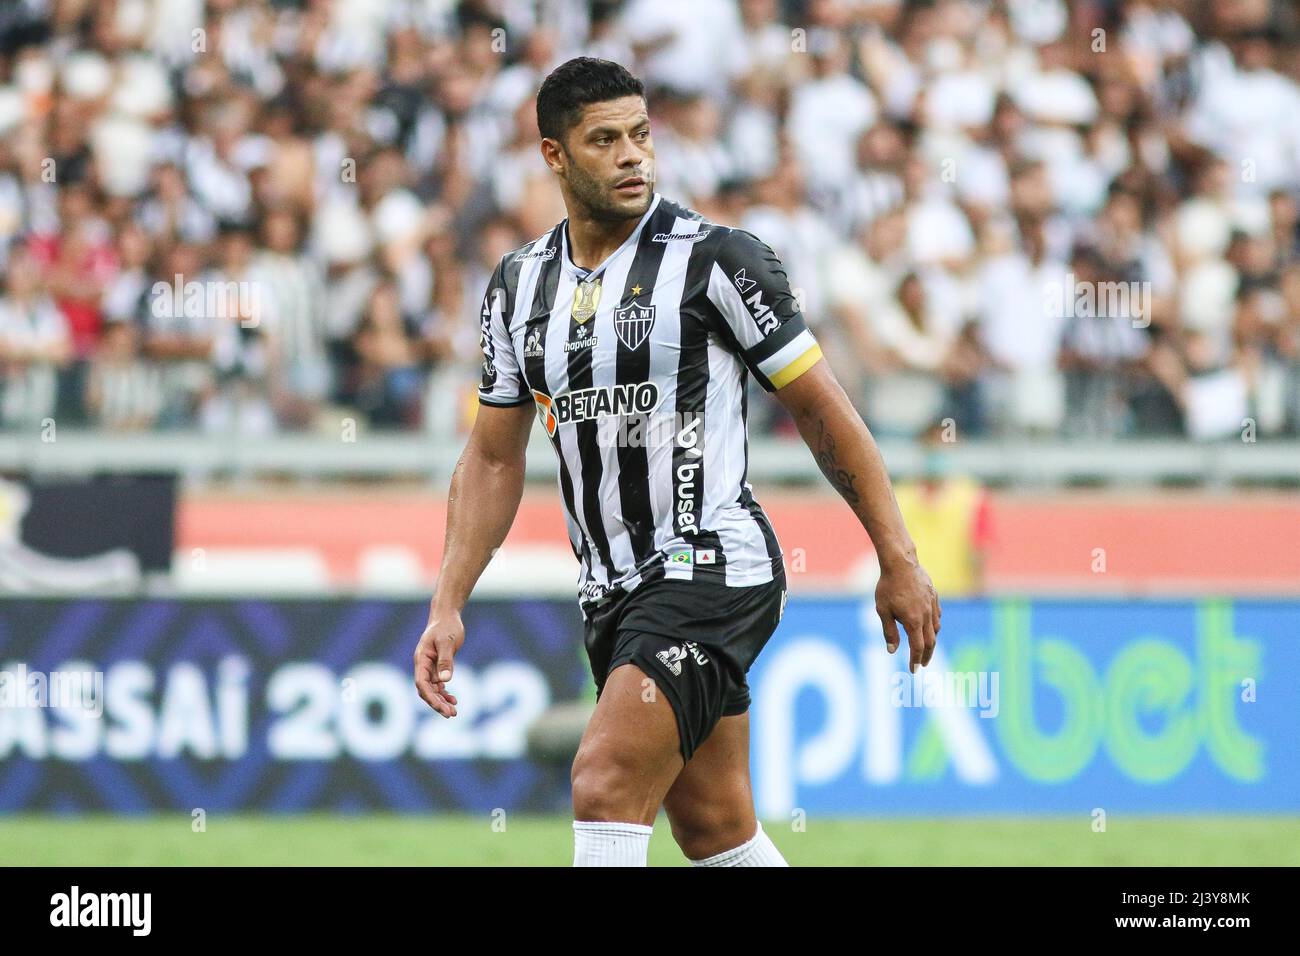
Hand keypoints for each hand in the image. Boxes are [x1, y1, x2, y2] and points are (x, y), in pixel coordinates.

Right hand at [414, 607, 464, 716]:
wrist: (447, 615)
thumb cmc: (447, 626)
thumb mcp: (447, 642)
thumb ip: (446, 661)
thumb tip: (445, 681)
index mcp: (421, 659)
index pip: (421, 684)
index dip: (430, 697)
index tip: (442, 708)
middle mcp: (423, 665)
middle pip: (426, 690)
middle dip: (437, 704)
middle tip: (451, 714)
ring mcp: (429, 667)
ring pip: (432, 689)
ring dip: (441, 701)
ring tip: (454, 711)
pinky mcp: (437, 666)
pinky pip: (438, 684)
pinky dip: (444, 693)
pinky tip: (453, 700)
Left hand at [875, 558, 940, 672]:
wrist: (901, 563)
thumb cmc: (888, 587)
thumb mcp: (883, 611)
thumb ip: (889, 632)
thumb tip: (892, 651)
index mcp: (913, 621)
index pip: (918, 647)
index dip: (916, 660)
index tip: (914, 670)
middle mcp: (926, 615)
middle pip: (930, 641)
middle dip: (926, 655)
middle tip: (922, 664)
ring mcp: (932, 605)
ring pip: (936, 628)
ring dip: (931, 641)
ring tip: (926, 647)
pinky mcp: (934, 596)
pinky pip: (937, 615)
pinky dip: (935, 625)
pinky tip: (930, 625)